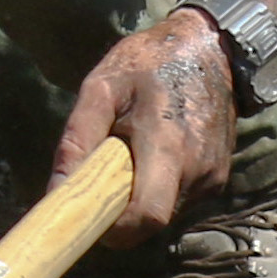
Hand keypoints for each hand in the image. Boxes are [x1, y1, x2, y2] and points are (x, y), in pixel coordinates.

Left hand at [55, 7, 241, 242]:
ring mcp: (214, 174)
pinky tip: (155, 154)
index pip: (147, 215)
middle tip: (103, 186)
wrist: (211, 47)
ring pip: (166, 213)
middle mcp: (198, 167)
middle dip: (123, 217)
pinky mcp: (220, 176)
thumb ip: (77, 139)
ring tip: (133, 156)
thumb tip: (56, 191)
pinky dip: (159, 188)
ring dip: (141, 198)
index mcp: (167, 143)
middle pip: (153, 222)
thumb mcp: (101, 87)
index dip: (117, 230)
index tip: (92, 220)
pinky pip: (180, 200)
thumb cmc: (148, 62)